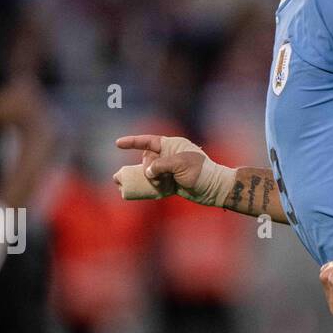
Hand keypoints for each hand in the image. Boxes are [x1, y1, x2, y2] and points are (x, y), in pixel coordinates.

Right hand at [114, 135, 233, 205]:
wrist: (214, 189)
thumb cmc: (200, 172)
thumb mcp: (180, 165)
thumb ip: (161, 166)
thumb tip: (148, 173)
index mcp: (172, 145)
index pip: (148, 141)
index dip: (132, 142)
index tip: (117, 144)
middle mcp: (170, 155)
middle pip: (148, 158)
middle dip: (146, 167)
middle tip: (152, 175)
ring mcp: (171, 169)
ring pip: (151, 172)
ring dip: (149, 178)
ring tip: (156, 184)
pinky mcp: (172, 182)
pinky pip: (157, 183)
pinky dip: (153, 187)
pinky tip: (152, 191)